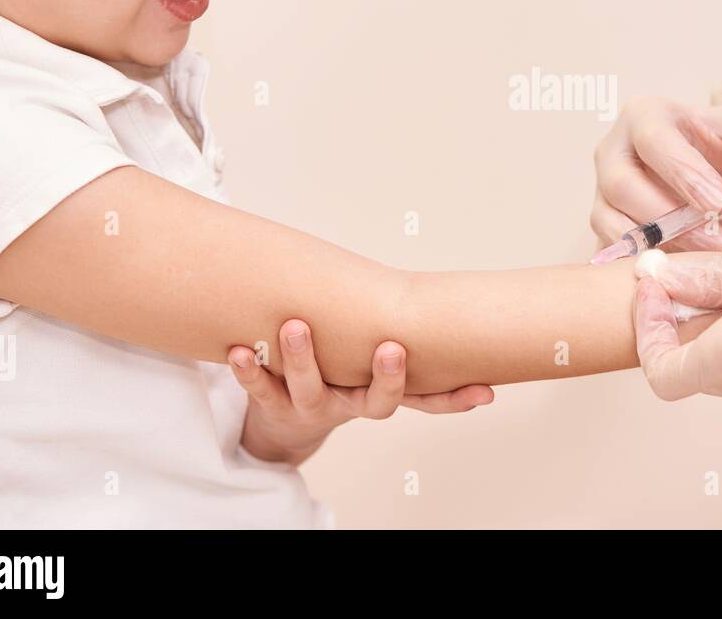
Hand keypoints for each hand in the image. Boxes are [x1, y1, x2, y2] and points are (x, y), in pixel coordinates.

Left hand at [229, 319, 494, 464]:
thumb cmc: (336, 378)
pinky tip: (239, 349)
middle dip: (386, 377)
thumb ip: (391, 336)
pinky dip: (248, 371)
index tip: (483, 391)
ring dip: (303, 358)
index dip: (454, 400)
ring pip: (310, 388)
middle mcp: (350, 404)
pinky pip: (261, 390)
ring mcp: (311, 406)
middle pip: (373, 401)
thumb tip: (436, 292)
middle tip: (391, 348)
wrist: (283, 428)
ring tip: (295, 325)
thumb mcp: (367, 367)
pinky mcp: (273, 405)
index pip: (425, 400)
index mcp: (378, 394)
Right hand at [591, 65, 721, 252]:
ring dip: (656, 244)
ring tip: (704, 254)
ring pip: (610, 219)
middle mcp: (614, 150)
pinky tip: (682, 267)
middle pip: (621, 184)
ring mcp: (604, 188)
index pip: (653, 141)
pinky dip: (644, 260)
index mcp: (645, 114)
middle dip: (667, 216)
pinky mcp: (608, 222)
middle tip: (716, 238)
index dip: (684, 174)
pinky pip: (614, 247)